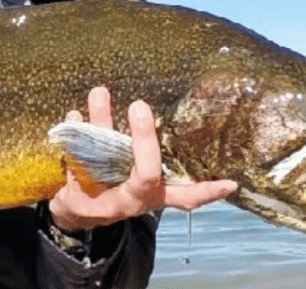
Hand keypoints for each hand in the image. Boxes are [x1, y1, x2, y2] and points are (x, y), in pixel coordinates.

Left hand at [48, 86, 237, 231]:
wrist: (75, 213)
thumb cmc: (114, 183)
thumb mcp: (135, 174)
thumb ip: (143, 150)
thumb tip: (151, 107)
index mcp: (153, 195)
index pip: (186, 197)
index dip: (207, 192)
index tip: (231, 183)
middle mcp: (134, 198)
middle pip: (145, 175)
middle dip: (144, 140)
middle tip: (140, 105)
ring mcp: (105, 198)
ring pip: (104, 158)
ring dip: (101, 122)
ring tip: (100, 92)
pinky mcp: (77, 194)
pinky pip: (73, 159)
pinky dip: (73, 132)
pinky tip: (73, 114)